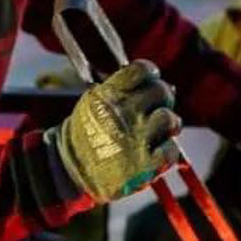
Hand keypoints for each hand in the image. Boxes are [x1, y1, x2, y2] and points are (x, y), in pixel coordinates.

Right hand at [46, 60, 180, 202]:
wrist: (69, 170)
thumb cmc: (89, 134)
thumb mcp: (95, 103)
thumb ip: (125, 92)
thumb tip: (169, 88)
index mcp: (109, 95)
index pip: (141, 70)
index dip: (150, 73)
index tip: (149, 82)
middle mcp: (123, 113)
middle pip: (160, 91)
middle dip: (162, 98)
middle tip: (155, 109)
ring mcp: (135, 140)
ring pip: (169, 118)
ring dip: (169, 125)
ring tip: (160, 132)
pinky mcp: (143, 166)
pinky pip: (171, 150)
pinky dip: (168, 151)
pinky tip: (157, 153)